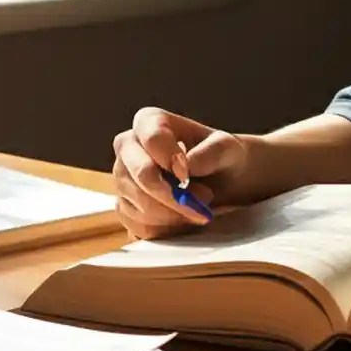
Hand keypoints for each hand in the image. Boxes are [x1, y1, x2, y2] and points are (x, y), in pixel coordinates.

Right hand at [111, 107, 249, 239]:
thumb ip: (211, 153)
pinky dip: (164, 228)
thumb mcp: (228, 148)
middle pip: (141, 174)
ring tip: (198, 207)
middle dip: (173, 196)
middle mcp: (128, 147)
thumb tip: (187, 166)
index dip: (170, 159)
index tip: (188, 176)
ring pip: (139, 203)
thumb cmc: (222, 157)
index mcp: (149, 122)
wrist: (223, 182)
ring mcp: (123, 178)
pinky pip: (137, 224)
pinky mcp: (125, 206)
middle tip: (202, 204)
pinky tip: (184, 221)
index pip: (151, 138)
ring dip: (173, 214)